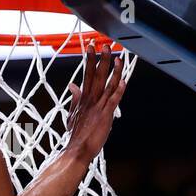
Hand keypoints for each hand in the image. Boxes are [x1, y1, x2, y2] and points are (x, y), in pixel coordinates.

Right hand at [63, 45, 125, 164]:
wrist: (77, 149)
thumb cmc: (75, 134)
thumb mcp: (72, 113)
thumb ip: (74, 98)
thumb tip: (72, 85)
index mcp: (83, 98)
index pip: (86, 74)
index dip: (89, 59)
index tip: (91, 47)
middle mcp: (91, 100)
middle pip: (97, 76)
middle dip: (101, 60)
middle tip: (104, 46)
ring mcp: (98, 107)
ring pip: (107, 85)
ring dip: (114, 71)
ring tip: (118, 58)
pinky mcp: (105, 115)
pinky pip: (113, 101)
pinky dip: (118, 91)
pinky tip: (123, 81)